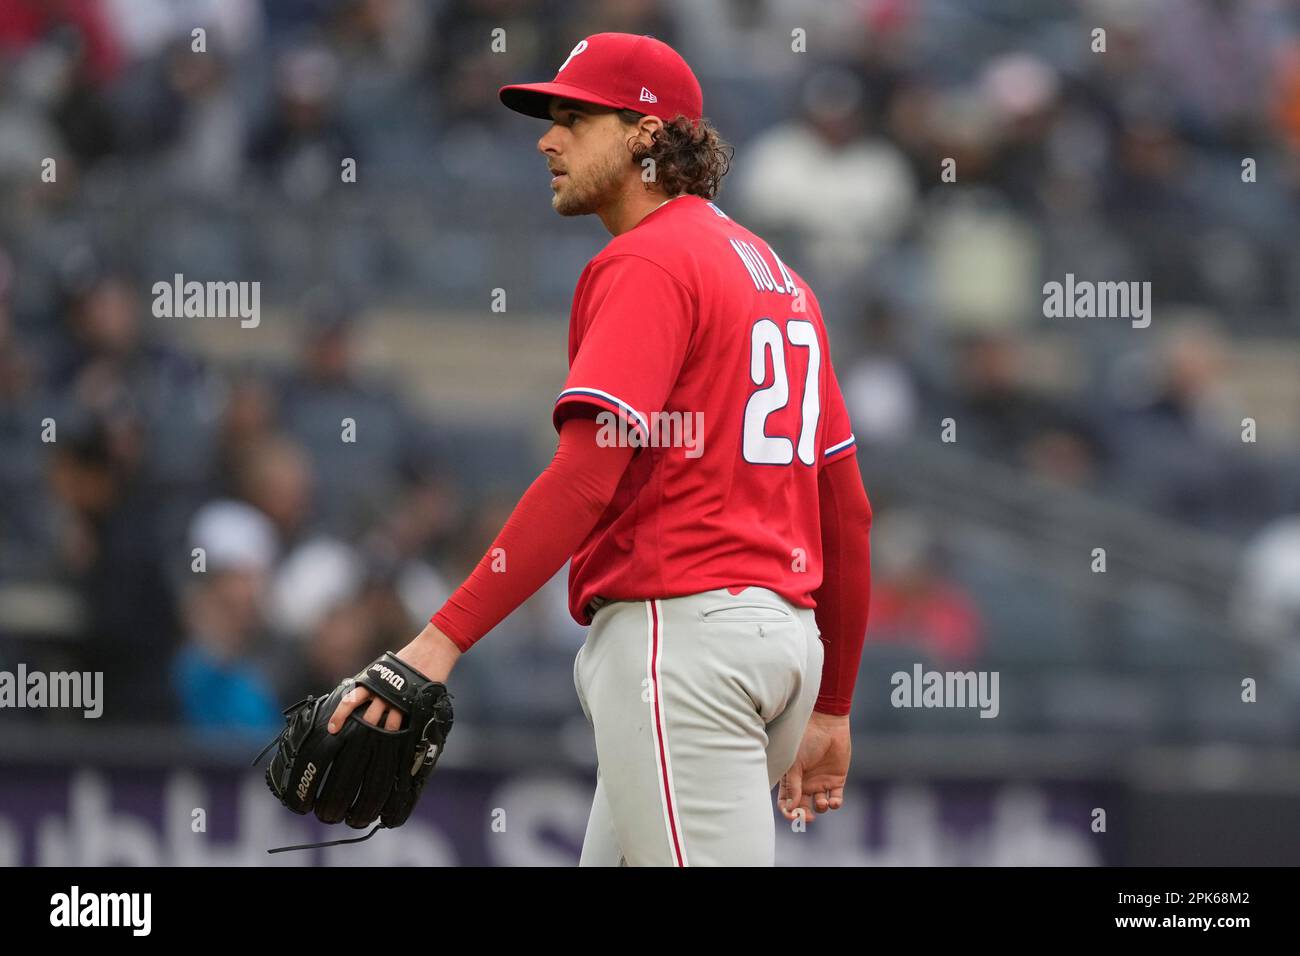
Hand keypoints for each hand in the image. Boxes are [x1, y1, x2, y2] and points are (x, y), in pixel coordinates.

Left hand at [327, 622, 461, 732]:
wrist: (428, 652)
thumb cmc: (405, 660)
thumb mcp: (383, 668)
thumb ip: (372, 682)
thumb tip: (360, 696)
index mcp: (371, 682)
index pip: (350, 700)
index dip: (339, 716)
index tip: (333, 729)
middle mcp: (381, 691)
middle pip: (367, 718)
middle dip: (366, 728)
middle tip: (366, 735)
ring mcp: (396, 698)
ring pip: (385, 724)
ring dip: (385, 731)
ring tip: (387, 732)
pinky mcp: (411, 703)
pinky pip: (403, 722)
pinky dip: (400, 728)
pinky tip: (401, 730)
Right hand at [779, 710, 850, 822]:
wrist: (827, 724)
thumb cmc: (805, 739)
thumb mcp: (794, 763)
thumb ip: (793, 785)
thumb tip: (792, 807)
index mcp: (791, 779)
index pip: (786, 801)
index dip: (788, 812)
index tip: (793, 816)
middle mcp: (805, 783)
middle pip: (803, 807)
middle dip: (805, 815)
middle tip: (808, 817)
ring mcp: (821, 782)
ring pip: (820, 805)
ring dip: (821, 808)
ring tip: (822, 801)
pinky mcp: (836, 780)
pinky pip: (836, 799)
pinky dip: (835, 804)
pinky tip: (833, 801)